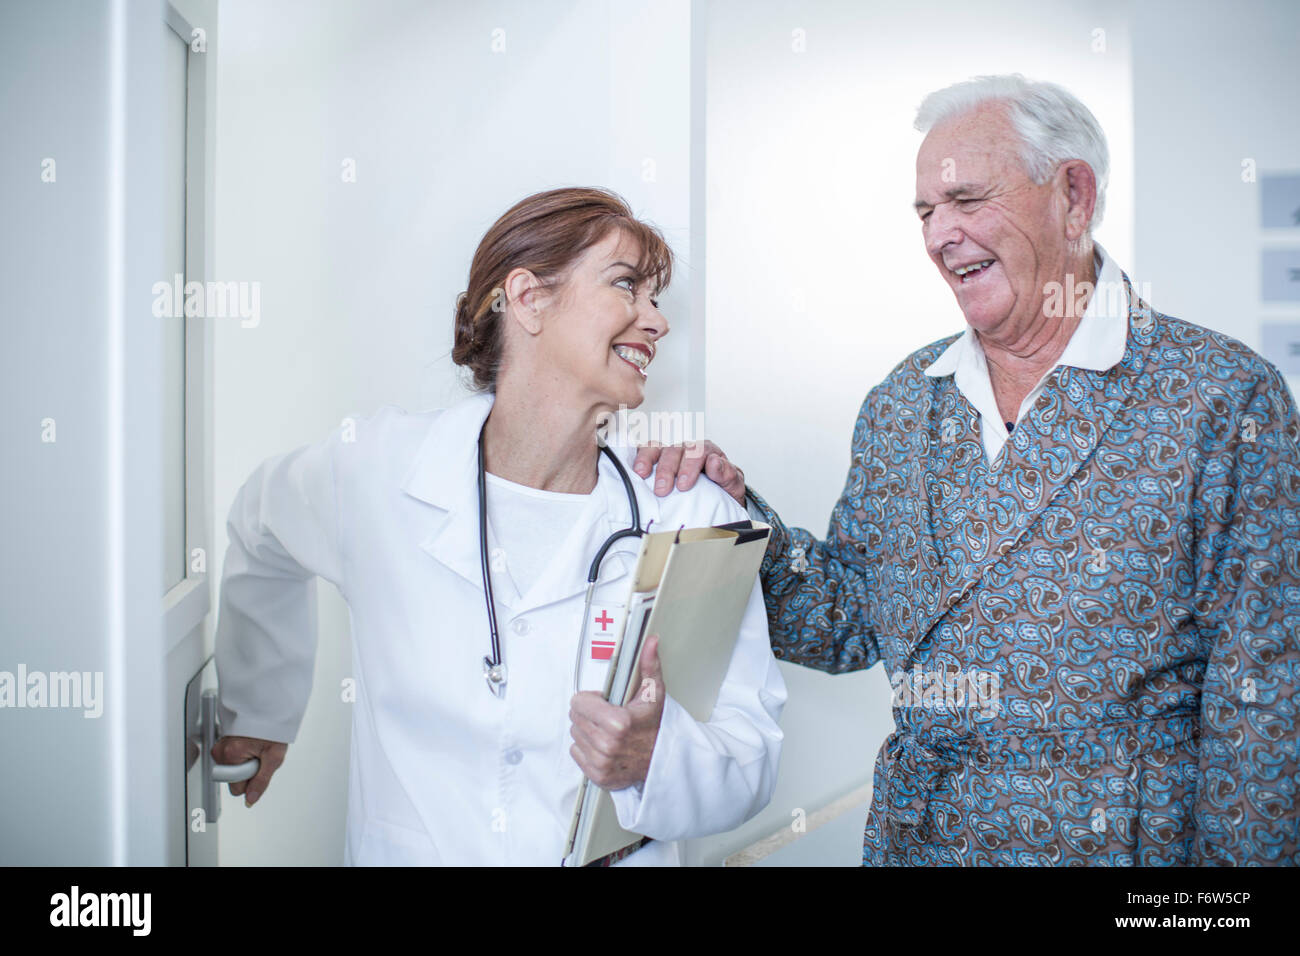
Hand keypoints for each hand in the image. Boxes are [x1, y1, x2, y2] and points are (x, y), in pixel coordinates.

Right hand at [211, 735, 287, 806]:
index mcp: (231, 754)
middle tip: (260, 756)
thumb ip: (261, 781)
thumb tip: (250, 799)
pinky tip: (251, 746)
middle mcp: (221, 751)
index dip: (251, 780)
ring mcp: (220, 747)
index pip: (236, 788)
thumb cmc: (272, 729)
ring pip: (233, 770)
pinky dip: (242, 757)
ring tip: (257, 749)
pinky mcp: (222, 745)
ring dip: (245, 764)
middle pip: (233, 779)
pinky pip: (231, 761)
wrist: (269, 711)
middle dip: (248, 772)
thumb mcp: (273, 757)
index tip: (259, 765)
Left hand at [568, 635, 666, 789]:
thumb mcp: (653, 694)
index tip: (606, 702)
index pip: (578, 703)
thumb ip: (648, 665)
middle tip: (609, 716)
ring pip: (575, 735)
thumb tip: (650, 643)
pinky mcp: (598, 776)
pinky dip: (587, 749)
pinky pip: (576, 753)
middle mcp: (607, 745)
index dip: (592, 699)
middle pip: (575, 718)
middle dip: (590, 714)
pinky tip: (605, 745)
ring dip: (588, 731)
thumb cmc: (657, 727)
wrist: (664, 761)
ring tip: (609, 731)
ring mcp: (601, 762)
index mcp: (617, 723)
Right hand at [632, 440, 745, 504]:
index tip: (684, 485)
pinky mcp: (655, 459)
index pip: (699, 451)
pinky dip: (637, 457)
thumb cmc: (723, 490)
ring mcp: (670, 453)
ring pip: (657, 448)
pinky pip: (644, 451)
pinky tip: (632, 469)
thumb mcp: (733, 485)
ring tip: (642, 474)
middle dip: (667, 469)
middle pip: (675, 450)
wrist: (717, 499)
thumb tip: (715, 462)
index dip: (690, 466)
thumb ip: (727, 474)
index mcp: (708, 452)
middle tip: (663, 489)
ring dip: (648, 459)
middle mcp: (687, 449)